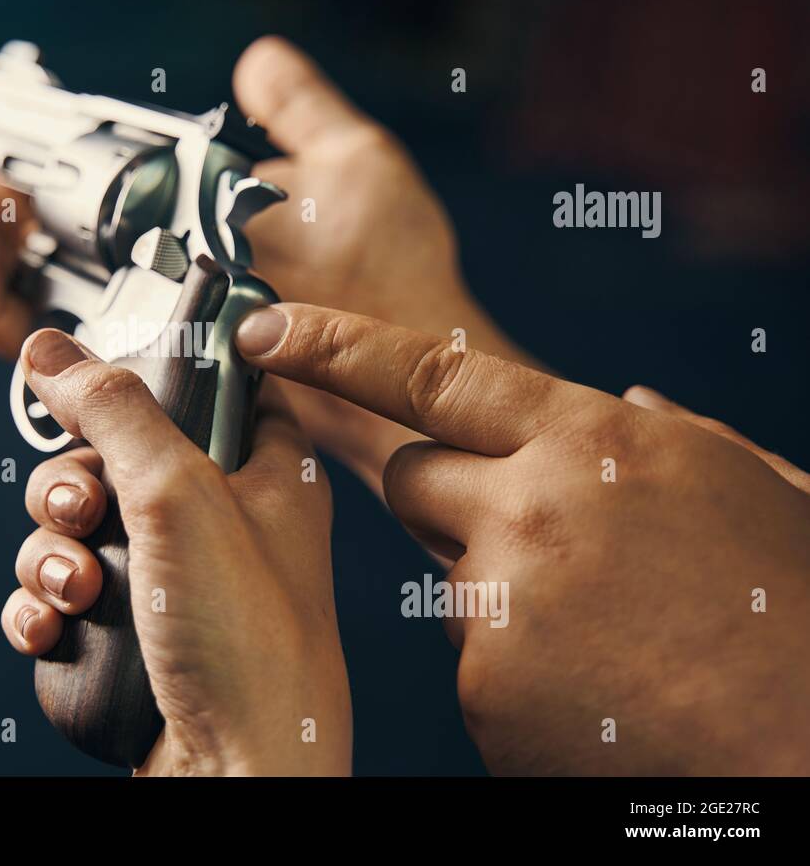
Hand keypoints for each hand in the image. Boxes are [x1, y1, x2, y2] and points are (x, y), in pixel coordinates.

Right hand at [0, 38, 536, 490]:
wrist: (412, 372)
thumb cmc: (398, 275)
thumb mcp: (352, 166)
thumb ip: (296, 112)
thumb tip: (253, 60)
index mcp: (179, 246)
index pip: (65, 210)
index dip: (0, 182)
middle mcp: (147, 304)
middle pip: (24, 258)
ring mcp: (135, 354)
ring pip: (14, 309)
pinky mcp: (132, 404)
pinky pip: (38, 374)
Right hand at [0, 329, 350, 775]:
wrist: (235, 782)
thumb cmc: (250, 651)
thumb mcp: (179, 495)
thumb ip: (114, 409)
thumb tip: (54, 350)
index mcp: (266, 471)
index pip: (215, 385)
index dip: (158, 370)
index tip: (104, 374)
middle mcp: (220, 521)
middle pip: (114, 455)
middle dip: (72, 487)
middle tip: (85, 514)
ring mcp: (173, 582)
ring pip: (75, 527)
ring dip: (50, 554)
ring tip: (75, 591)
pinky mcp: (131, 634)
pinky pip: (60, 593)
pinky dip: (43, 607)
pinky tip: (53, 629)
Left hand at [234, 303, 809, 773]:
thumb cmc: (799, 612)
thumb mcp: (749, 487)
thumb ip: (665, 438)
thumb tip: (628, 404)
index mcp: (589, 443)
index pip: (425, 375)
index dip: (332, 345)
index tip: (264, 331)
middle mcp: (527, 510)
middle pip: (414, 481)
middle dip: (452, 502)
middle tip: (539, 544)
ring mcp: (500, 603)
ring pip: (450, 578)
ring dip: (503, 596)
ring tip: (606, 635)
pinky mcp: (485, 689)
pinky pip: (472, 659)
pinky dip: (517, 673)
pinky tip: (596, 688)